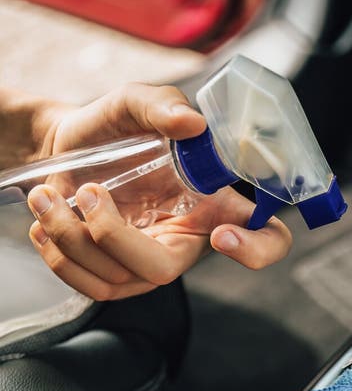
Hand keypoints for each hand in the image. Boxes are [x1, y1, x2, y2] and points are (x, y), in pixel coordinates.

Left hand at [25, 84, 291, 299]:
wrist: (61, 151)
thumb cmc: (112, 130)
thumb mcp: (135, 103)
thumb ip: (163, 105)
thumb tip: (191, 123)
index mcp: (211, 205)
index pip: (267, 240)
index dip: (257, 249)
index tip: (222, 234)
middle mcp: (183, 242)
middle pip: (164, 271)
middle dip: (113, 236)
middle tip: (87, 192)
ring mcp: (146, 267)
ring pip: (116, 280)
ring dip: (69, 235)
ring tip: (48, 195)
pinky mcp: (112, 280)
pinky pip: (88, 287)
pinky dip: (57, 254)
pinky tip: (45, 222)